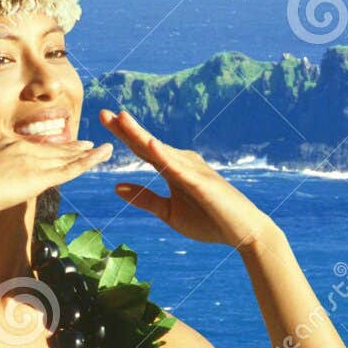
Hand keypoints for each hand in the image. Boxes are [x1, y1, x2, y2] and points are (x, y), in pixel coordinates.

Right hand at [0, 136, 112, 220]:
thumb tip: (3, 186)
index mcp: (9, 146)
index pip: (39, 147)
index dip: (56, 147)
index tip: (69, 145)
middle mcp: (23, 148)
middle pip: (56, 149)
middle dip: (76, 148)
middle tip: (93, 145)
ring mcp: (31, 161)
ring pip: (66, 156)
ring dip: (88, 153)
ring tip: (105, 149)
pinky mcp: (37, 177)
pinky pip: (69, 168)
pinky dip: (87, 161)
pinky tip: (100, 156)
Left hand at [100, 109, 274, 249]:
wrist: (244, 233)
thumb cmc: (209, 221)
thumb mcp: (170, 212)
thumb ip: (145, 198)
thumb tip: (115, 186)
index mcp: (173, 168)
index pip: (143, 149)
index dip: (124, 135)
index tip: (104, 120)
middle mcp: (183, 162)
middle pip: (149, 144)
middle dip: (127, 128)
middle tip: (103, 113)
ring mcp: (194, 170)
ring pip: (162, 151)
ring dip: (142, 135)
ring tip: (122, 119)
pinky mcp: (203, 184)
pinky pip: (180, 169)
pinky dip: (165, 156)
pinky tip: (150, 145)